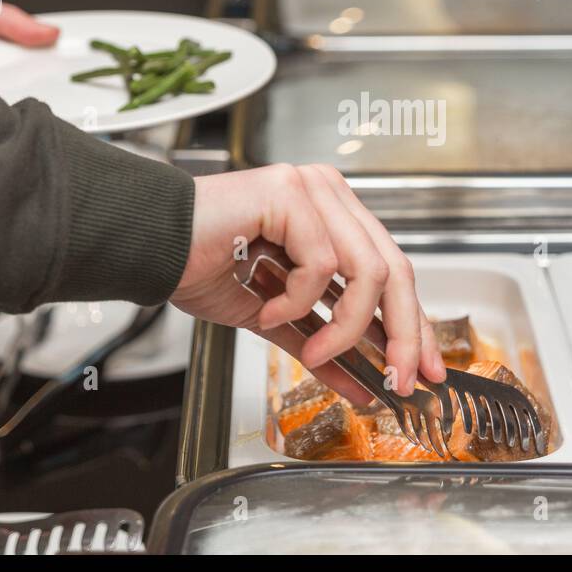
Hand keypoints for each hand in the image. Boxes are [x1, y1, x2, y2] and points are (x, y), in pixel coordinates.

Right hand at [171, 164, 445, 401]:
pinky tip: (268, 309)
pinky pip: (321, 265)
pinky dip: (296, 301)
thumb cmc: (199, 267)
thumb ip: (323, 340)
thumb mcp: (277, 318)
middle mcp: (330, 196)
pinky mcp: (292, 193)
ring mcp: (314, 190)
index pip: (393, 271)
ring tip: (315, 352)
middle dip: (402, 334)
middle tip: (397, 379)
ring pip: (368, 271)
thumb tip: (365, 382)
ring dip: (344, 328)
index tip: (422, 369)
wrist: (148, 246)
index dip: (412, 325)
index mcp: (333, 216)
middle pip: (396, 271)